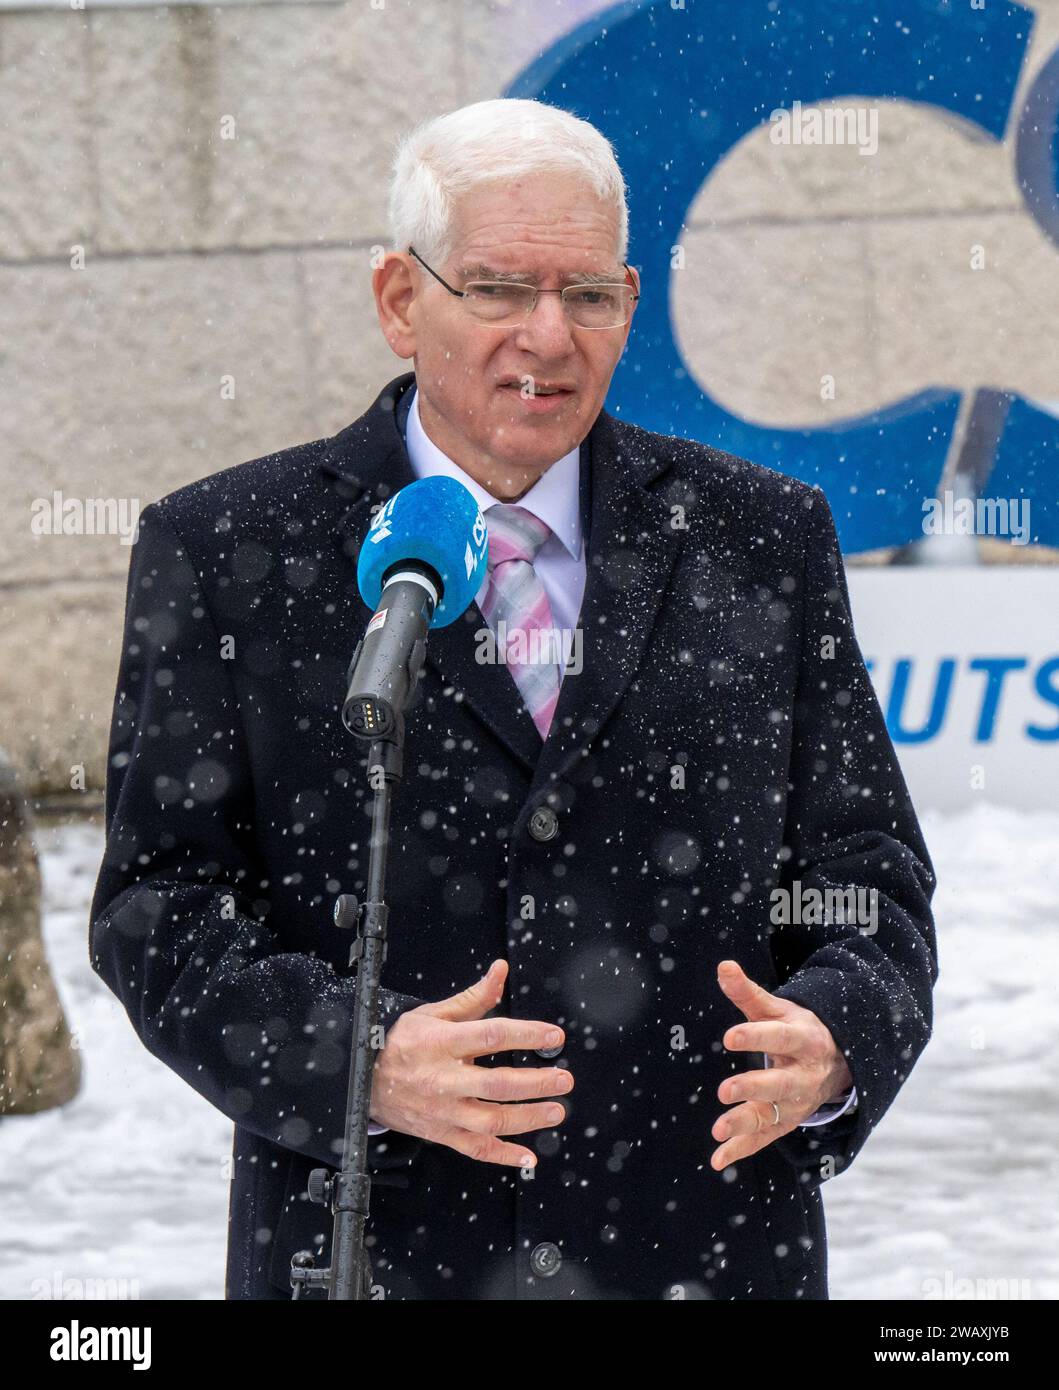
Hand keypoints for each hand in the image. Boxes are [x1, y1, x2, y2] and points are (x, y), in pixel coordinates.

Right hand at [370, 959, 573, 1168]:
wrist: (362, 1080)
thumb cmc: (401, 1043)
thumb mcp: (432, 1014)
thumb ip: (473, 998)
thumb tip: (501, 970)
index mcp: (443, 1043)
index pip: (492, 1036)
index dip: (527, 1035)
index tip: (554, 1036)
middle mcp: (444, 1079)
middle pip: (498, 1085)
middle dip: (536, 1084)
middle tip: (564, 1079)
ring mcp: (443, 1111)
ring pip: (491, 1121)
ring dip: (528, 1119)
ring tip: (556, 1111)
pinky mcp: (441, 1134)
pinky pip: (476, 1150)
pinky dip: (504, 1156)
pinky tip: (528, 1157)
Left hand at [709, 959, 852, 1170]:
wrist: (839, 1060)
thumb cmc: (797, 1028)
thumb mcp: (778, 1009)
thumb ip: (748, 993)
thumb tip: (723, 966)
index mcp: (803, 1039)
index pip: (779, 1037)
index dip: (755, 1037)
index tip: (729, 1037)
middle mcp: (804, 1074)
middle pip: (779, 1083)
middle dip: (753, 1088)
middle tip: (724, 1091)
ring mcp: (798, 1102)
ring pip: (773, 1115)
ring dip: (745, 1124)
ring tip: (718, 1131)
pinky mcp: (789, 1121)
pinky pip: (766, 1138)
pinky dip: (742, 1149)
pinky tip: (718, 1159)